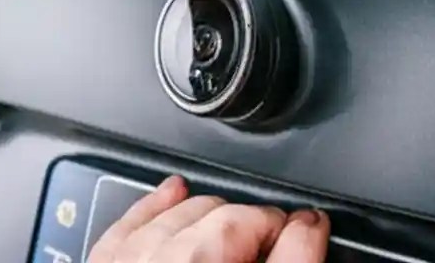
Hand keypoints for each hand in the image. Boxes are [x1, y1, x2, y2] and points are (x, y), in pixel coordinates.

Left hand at [88, 176, 329, 262]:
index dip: (290, 226)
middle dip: (251, 224)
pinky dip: (150, 211)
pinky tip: (173, 193)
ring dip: (208, 217)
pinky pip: (123, 232)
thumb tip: (311, 227)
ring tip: (238, 226)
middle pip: (216, 221)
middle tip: (279, 240)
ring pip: (171, 222)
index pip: (255, 224)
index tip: (309, 230)